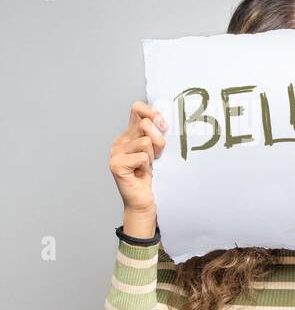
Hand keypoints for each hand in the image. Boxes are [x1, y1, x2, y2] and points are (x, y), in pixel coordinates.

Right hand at [109, 102, 165, 227]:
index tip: (164, 125)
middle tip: (156, 156)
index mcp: (129, 134)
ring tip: (147, 167)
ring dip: (153, 157)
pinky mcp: (116, 164)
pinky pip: (142, 157)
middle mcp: (120, 141)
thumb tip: (162, 117)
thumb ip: (157, 133)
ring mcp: (115, 152)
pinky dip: (147, 166)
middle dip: (159, 141)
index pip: (138, 108)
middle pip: (145, 124)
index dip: (153, 113)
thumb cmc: (153, 176)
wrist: (144, 201)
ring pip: (146, 142)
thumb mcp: (158, 151)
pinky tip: (141, 174)